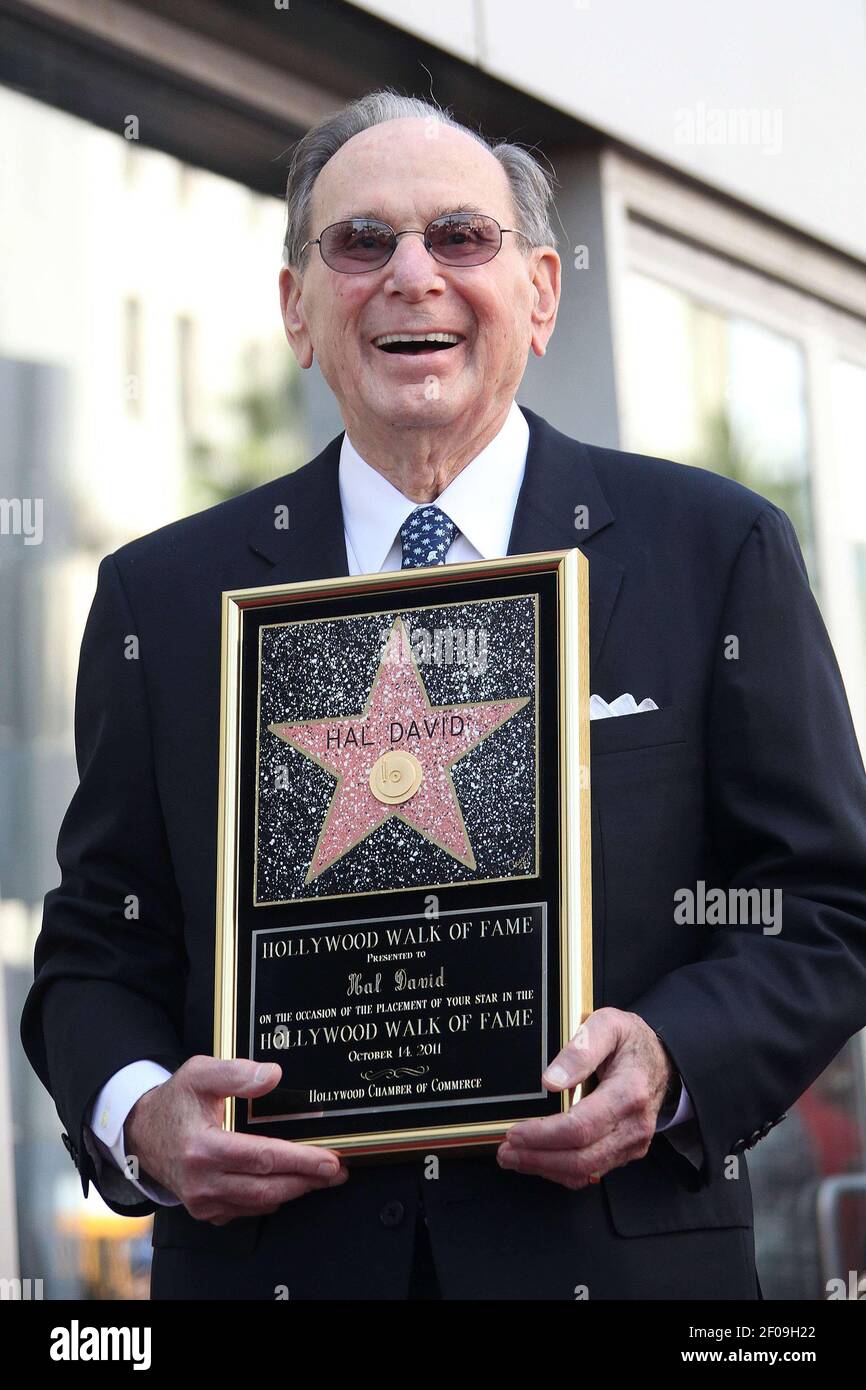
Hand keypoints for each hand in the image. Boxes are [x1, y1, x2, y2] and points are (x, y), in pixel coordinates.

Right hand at [123, 1055, 347, 1222]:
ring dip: (294, 1191)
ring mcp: (202, 1201)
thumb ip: (236, 1073)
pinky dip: (272, 1199)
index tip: (329, 1159)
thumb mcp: (199, 1074)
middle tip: (338, 1172)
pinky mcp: (205, 1211)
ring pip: (259, 1202)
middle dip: (307, 1181)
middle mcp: (201, 1181)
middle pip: (267, 1187)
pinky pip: (246, 1210)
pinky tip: (290, 1186)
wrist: (142, 1133)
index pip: (262, 1157)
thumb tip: (273, 1075)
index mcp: (201, 1148)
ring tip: (323, 1178)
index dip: (300, 1160)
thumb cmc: (175, 1101)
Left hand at [497, 1008, 673, 1188]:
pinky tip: (540, 1159)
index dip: (544, 1135)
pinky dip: (562, 1170)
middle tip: (504, 1152)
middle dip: (538, 1159)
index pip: (581, 1127)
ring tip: (514, 1157)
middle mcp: (634, 1125)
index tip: (515, 1132)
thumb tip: (550, 1081)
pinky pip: (592, 1170)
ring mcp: (632, 1143)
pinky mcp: (626, 1151)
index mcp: (629, 1093)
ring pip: (586, 1170)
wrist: (661, 1058)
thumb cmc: (631, 1040)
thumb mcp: (608, 1025)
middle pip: (581, 1158)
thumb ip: (581, 1049)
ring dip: (546, 1168)